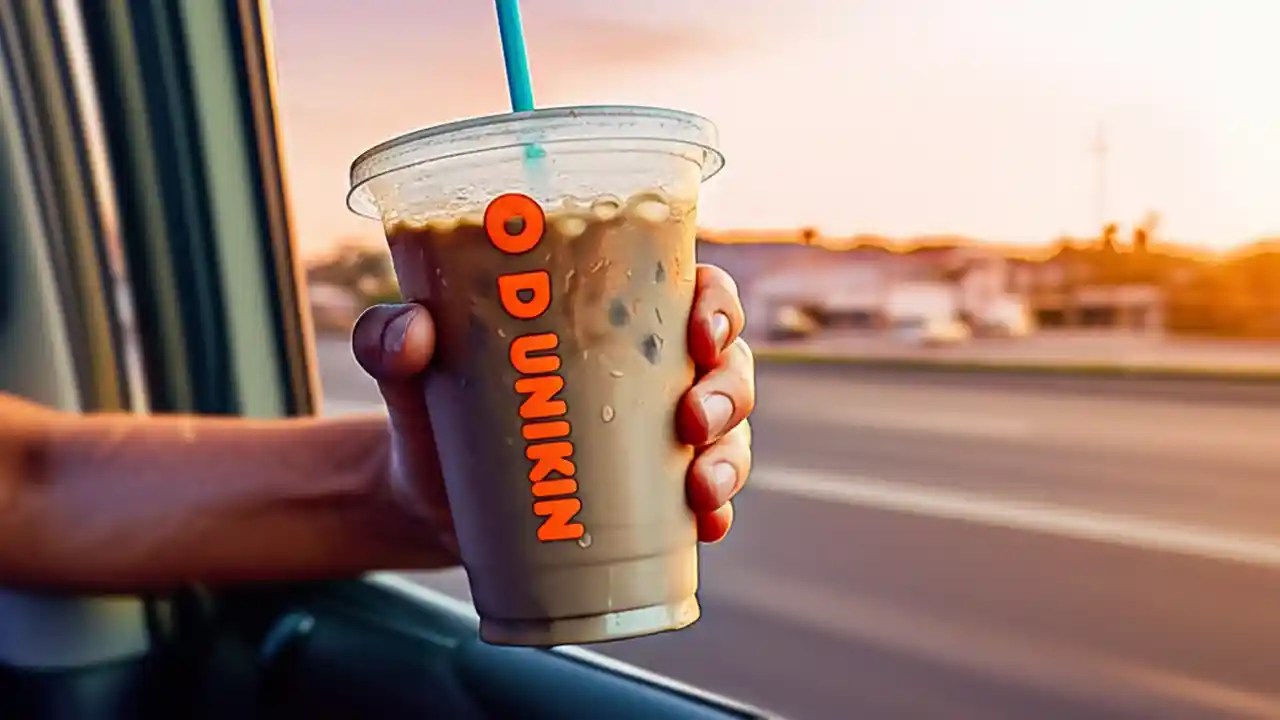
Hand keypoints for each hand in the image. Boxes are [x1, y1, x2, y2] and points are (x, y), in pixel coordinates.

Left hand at [352, 263, 754, 552]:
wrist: (427, 502)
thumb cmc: (435, 413)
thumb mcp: (410, 374)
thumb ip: (389, 339)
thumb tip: (410, 330)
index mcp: (613, 320)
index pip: (692, 292)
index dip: (717, 306)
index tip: (701, 332)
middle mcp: (650, 373)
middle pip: (727, 363)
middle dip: (728, 390)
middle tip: (691, 419)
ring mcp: (657, 438)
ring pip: (729, 434)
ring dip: (730, 457)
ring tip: (698, 486)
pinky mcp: (651, 497)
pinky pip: (707, 501)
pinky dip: (716, 512)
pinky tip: (706, 526)